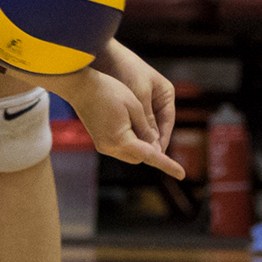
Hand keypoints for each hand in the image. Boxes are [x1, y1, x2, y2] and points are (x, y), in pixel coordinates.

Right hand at [30, 41, 183, 177]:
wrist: (80, 87)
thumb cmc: (109, 91)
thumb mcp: (134, 106)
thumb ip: (147, 128)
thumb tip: (155, 146)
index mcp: (121, 139)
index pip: (150, 156)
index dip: (167, 164)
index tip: (182, 174)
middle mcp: (110, 147)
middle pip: (140, 157)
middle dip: (151, 150)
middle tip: (156, 132)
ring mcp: (103, 145)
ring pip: (131, 153)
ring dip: (140, 144)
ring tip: (139, 120)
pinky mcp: (100, 141)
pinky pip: (121, 147)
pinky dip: (130, 141)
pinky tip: (130, 123)